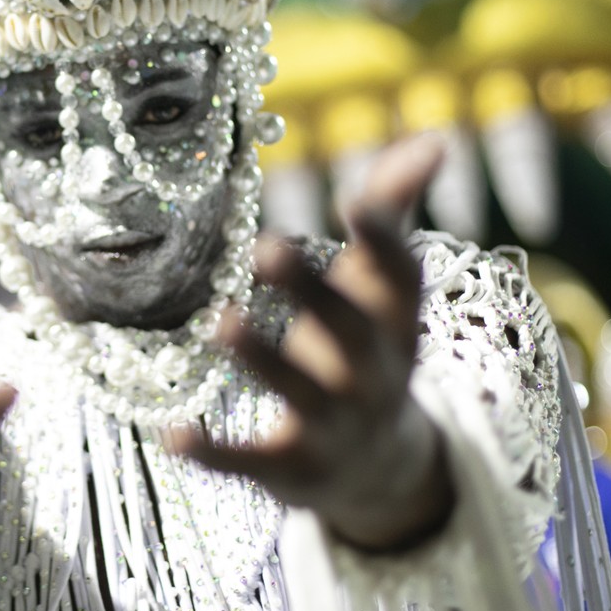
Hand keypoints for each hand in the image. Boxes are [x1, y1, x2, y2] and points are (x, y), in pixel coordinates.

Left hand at [176, 135, 453, 552]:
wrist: (382, 470)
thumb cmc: (367, 349)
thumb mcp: (382, 290)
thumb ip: (394, 211)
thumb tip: (436, 140)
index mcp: (393, 322)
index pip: (399, 279)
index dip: (383, 241)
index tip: (355, 201)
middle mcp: (372, 374)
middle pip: (346, 331)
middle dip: (311, 292)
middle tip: (268, 246)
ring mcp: (334, 426)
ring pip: (300, 393)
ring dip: (261, 358)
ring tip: (220, 320)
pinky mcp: (291, 469)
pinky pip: (251, 461)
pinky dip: (215, 452)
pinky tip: (173, 435)